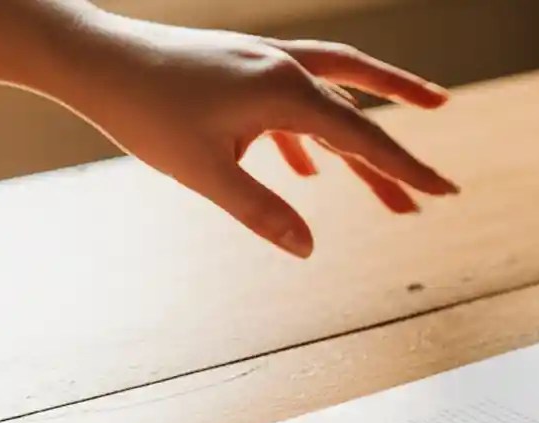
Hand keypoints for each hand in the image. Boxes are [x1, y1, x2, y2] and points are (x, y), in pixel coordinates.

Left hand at [55, 15, 459, 257]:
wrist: (93, 58)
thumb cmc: (143, 111)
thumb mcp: (203, 171)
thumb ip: (260, 211)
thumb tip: (309, 250)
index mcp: (285, 91)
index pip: (364, 137)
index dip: (407, 169)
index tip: (445, 193)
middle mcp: (285, 70)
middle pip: (359, 116)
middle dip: (395, 157)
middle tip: (434, 191)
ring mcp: (264, 66)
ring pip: (331, 103)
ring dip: (359, 142)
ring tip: (384, 179)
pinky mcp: (242, 71)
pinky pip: (293, 104)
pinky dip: (310, 138)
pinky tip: (310, 171)